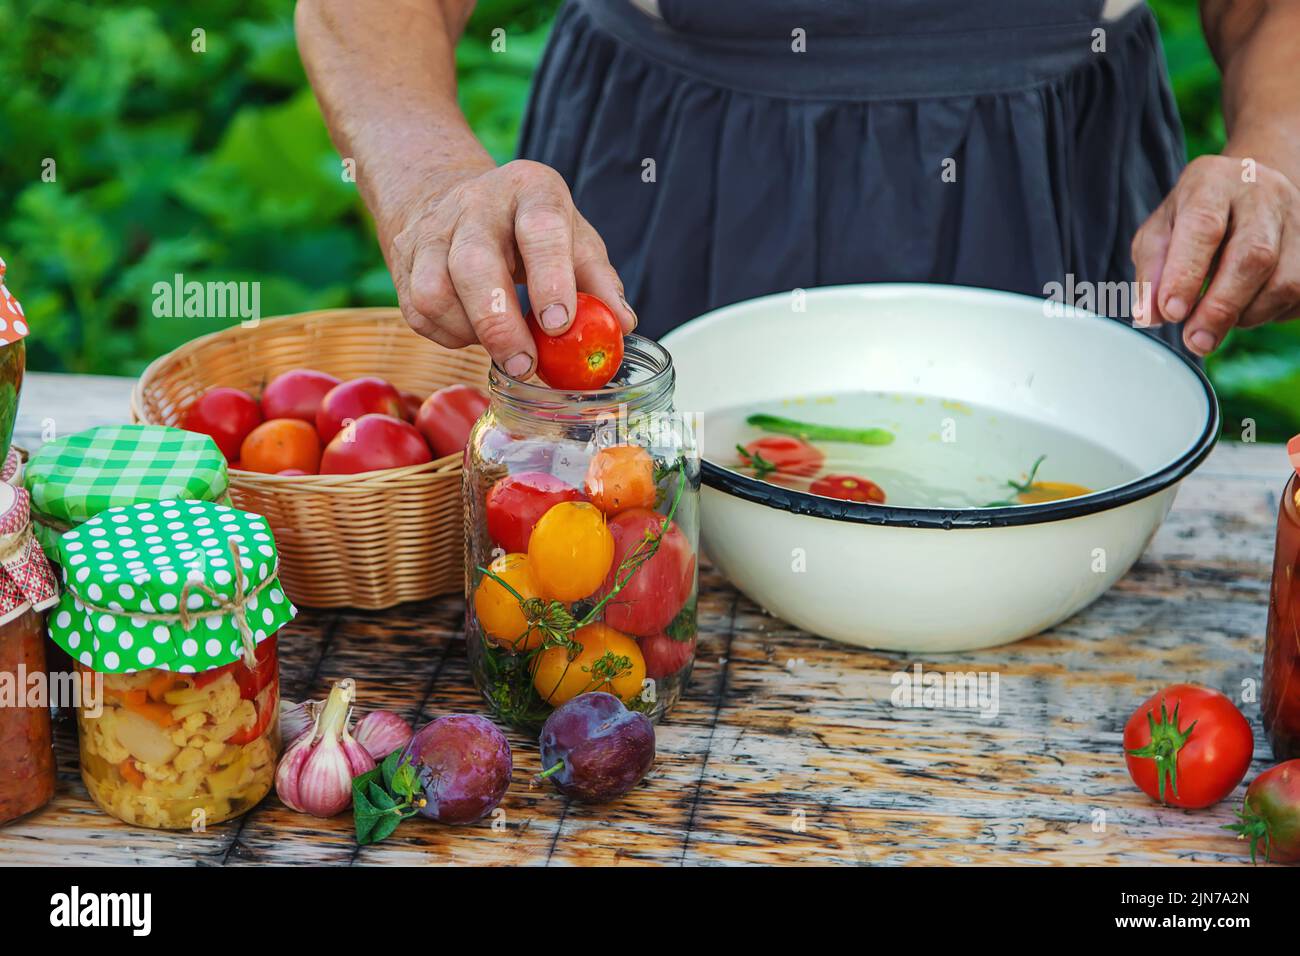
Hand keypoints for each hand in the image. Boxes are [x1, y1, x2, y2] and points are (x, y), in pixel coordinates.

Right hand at [386, 160, 635, 376]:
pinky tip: (474, 331)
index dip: (550, 278)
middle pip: (475, 265)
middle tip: (525, 365)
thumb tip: (621, 324)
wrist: (456, 199)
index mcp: (530, 189)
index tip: (559, 324)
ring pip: (435, 293)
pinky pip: (419, 313)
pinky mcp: (406, 262)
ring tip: (502, 345)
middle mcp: (475, 204)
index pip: (540, 228)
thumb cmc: (529, 227)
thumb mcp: (573, 238)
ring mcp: (433, 232)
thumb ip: (598, 280)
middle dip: (500, 324)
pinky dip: (450, 335)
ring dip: (470, 333)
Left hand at [1131, 153, 1299, 354]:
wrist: (1248, 191)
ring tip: (1216, 320)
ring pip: (1284, 282)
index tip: (1171, 313)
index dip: (1186, 274)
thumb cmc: (1194, 216)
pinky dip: (1270, 314)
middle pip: (1253, 256)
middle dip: (1221, 307)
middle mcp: (1263, 194)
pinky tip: (1246, 308)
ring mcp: (1298, 219)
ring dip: (1246, 314)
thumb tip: (1149, 315)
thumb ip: (1151, 272)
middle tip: (1196, 341)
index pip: (1203, 226)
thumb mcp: (1159, 233)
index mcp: (1213, 183)